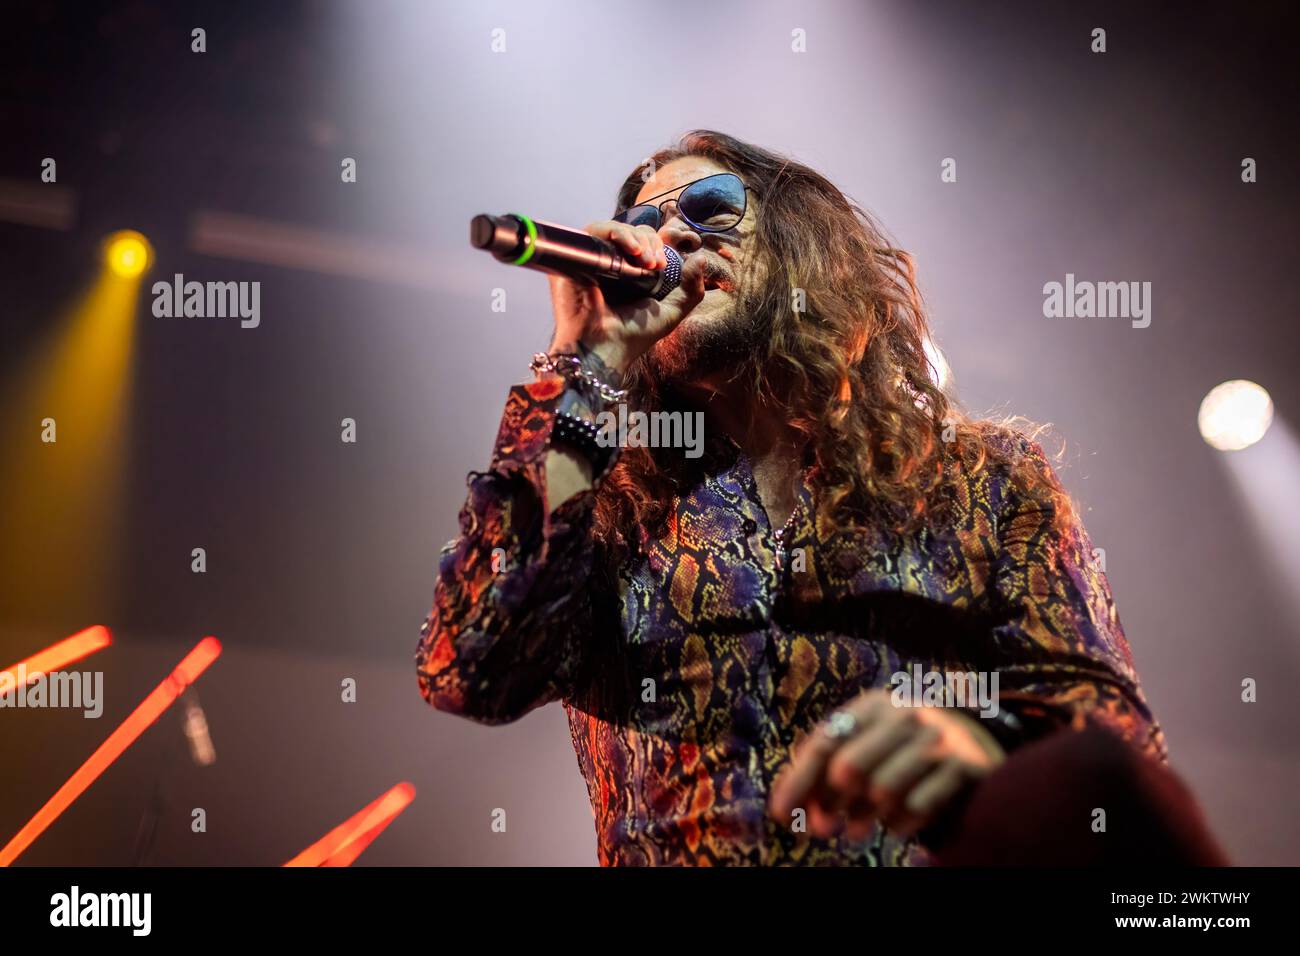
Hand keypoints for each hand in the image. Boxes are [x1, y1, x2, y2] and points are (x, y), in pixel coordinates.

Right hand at [548, 220, 706, 376]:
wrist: (604, 347)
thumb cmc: (634, 335)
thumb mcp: (671, 313)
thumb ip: (691, 289)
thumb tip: (699, 258)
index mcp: (631, 273)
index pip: (647, 242)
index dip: (661, 243)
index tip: (668, 262)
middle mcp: (612, 263)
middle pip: (634, 232)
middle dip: (652, 242)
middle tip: (657, 265)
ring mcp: (593, 258)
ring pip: (617, 229)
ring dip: (638, 238)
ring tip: (646, 261)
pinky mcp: (576, 255)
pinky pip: (595, 229)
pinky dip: (617, 233)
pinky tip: (632, 250)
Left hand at [768, 689, 1005, 839]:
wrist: (977, 743)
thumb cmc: (904, 751)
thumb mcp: (866, 746)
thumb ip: (825, 771)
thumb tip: (787, 810)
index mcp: (873, 705)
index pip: (824, 742)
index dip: (799, 782)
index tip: (781, 816)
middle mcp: (905, 714)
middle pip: (848, 768)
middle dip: (831, 804)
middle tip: (828, 825)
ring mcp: (937, 737)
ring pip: (881, 790)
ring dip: (866, 817)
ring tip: (862, 826)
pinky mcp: (965, 764)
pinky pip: (918, 806)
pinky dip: (900, 824)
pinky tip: (896, 826)